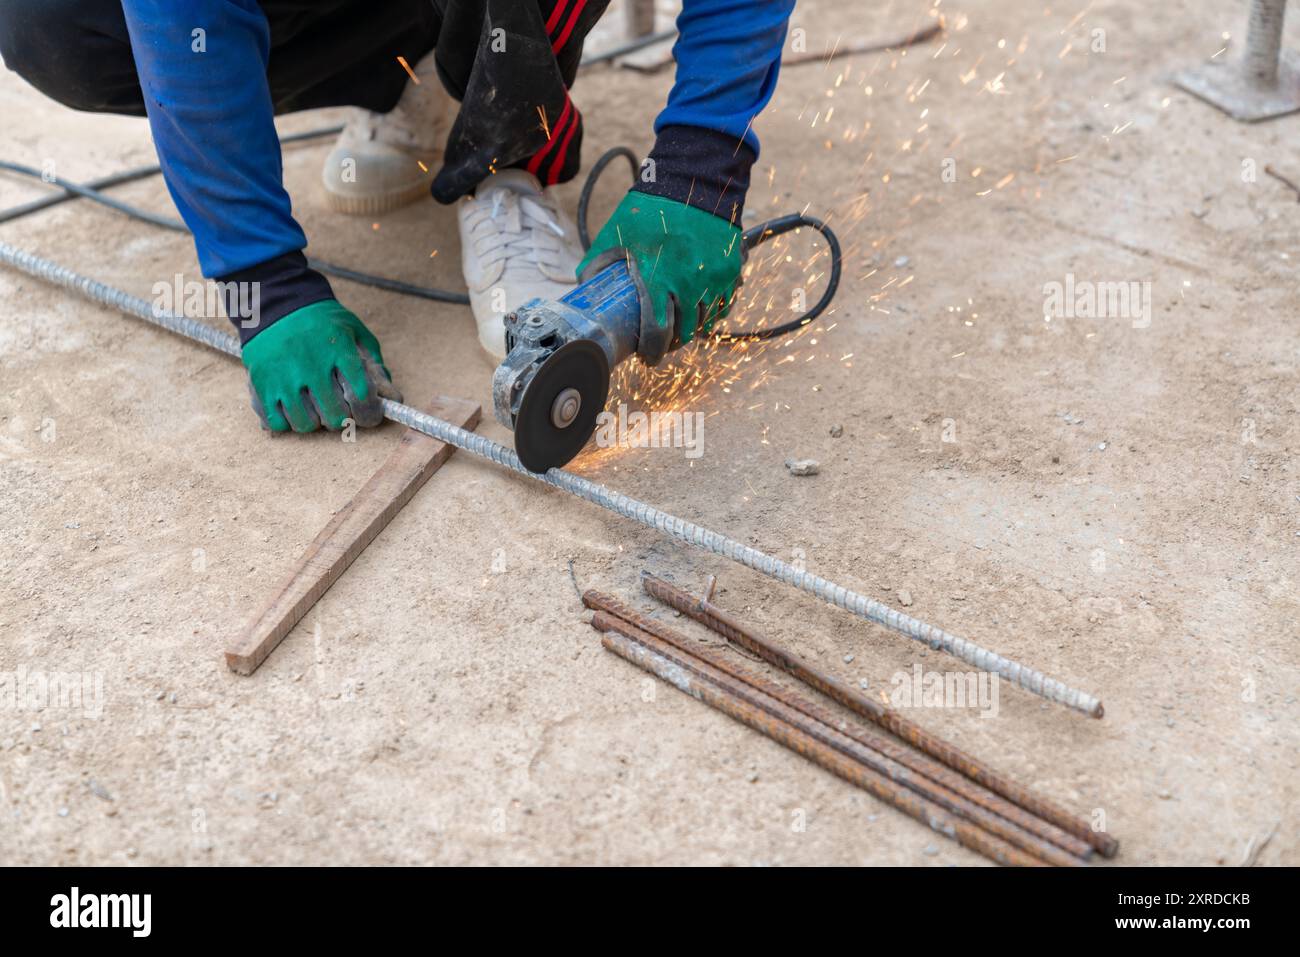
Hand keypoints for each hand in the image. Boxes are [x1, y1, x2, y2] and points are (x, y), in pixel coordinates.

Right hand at [240, 300, 400, 431]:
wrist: (276, 303)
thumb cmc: (322, 323)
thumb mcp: (356, 333)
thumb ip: (375, 366)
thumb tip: (393, 399)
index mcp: (339, 351)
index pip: (362, 397)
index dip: (371, 413)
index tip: (370, 413)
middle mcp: (311, 366)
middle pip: (335, 417)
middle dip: (343, 417)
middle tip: (341, 406)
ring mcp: (283, 377)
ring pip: (306, 424)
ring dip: (315, 420)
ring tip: (315, 405)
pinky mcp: (261, 385)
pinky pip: (278, 423)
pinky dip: (287, 421)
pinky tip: (293, 406)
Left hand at [577, 191, 742, 363]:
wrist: (696, 180)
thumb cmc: (652, 208)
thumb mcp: (616, 232)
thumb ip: (597, 262)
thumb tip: (583, 286)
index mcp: (658, 279)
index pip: (657, 333)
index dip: (652, 352)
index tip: (647, 358)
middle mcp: (690, 284)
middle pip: (683, 333)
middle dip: (671, 344)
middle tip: (662, 344)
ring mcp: (714, 279)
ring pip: (706, 322)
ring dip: (692, 329)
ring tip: (681, 327)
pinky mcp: (731, 271)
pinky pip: (725, 304)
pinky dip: (713, 312)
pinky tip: (702, 311)